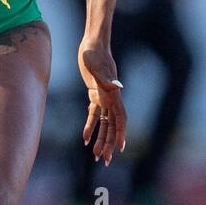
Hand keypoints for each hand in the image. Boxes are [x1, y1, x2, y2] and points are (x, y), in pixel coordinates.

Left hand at [78, 40, 125, 165]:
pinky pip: (94, 115)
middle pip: (112, 126)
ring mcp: (103, 97)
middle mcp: (111, 99)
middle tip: (104, 160)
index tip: (120, 148)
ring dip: (100, 139)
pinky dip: (90, 126)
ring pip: (104, 124)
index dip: (121, 133)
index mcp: (113, 95)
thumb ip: (108, 79)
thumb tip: (118, 87)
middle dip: (109, 143)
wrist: (91, 44)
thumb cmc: (94, 54)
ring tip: (95, 156)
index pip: (121, 119)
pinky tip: (84, 139)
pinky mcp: (94, 94)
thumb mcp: (99, 67)